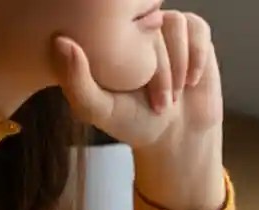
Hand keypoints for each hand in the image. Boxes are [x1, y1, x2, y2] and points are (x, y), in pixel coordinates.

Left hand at [51, 11, 221, 147]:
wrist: (176, 137)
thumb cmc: (133, 122)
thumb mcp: (98, 109)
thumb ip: (76, 81)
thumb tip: (61, 42)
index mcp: (106, 37)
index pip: (115, 24)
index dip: (130, 58)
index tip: (136, 92)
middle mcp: (135, 26)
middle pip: (149, 25)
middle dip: (159, 71)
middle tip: (160, 104)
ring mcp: (164, 28)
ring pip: (174, 23)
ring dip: (178, 64)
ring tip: (175, 94)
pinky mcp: (193, 35)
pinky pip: (196, 28)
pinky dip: (197, 55)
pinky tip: (191, 80)